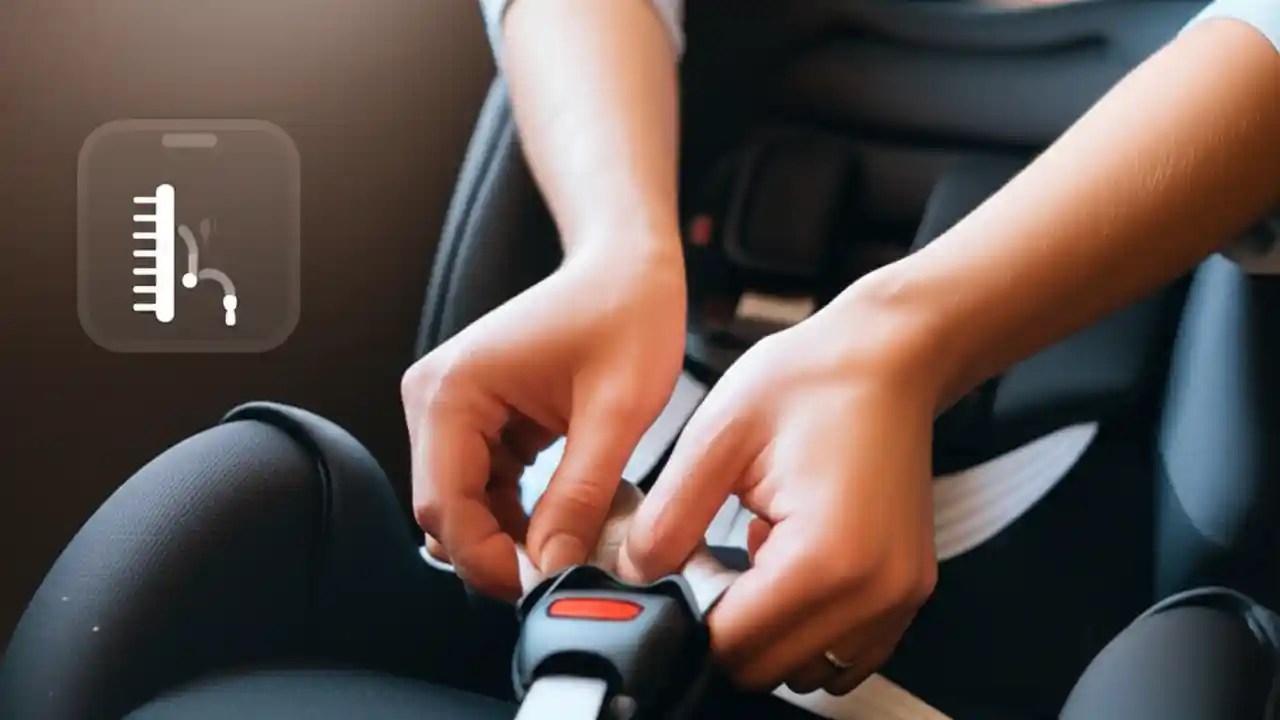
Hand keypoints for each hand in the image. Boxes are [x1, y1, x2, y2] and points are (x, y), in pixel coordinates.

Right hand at [403, 241, 685, 600]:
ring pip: (464, 507)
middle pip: (445, 511)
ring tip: (571, 545)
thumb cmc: (624, 314)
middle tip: (561, 575)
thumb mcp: (617, 411)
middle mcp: (435, 399)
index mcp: (452, 390)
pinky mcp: (477, 420)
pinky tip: (563, 520)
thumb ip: (581, 495)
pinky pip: (485, 489)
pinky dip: (518, 515)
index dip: (487, 559)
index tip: (540, 586)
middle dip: (498, 553)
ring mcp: (452, 410)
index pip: (444, 505)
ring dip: (510, 537)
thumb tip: (554, 566)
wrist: (627, 267)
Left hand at [618, 286, 939, 693]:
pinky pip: (845, 651)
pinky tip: (789, 565)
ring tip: (754, 561)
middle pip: (769, 669)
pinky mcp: (906, 591)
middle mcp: (875, 589)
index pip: (734, 645)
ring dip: (768, 632)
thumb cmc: (814, 380)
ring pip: (808, 669)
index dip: (688, 620)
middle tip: (710, 566)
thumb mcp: (718, 438)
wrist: (889, 355)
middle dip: (725, 628)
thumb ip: (668, 518)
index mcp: (826, 555)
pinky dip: (807, 627)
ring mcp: (898, 596)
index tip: (675, 579)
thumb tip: (634, 573)